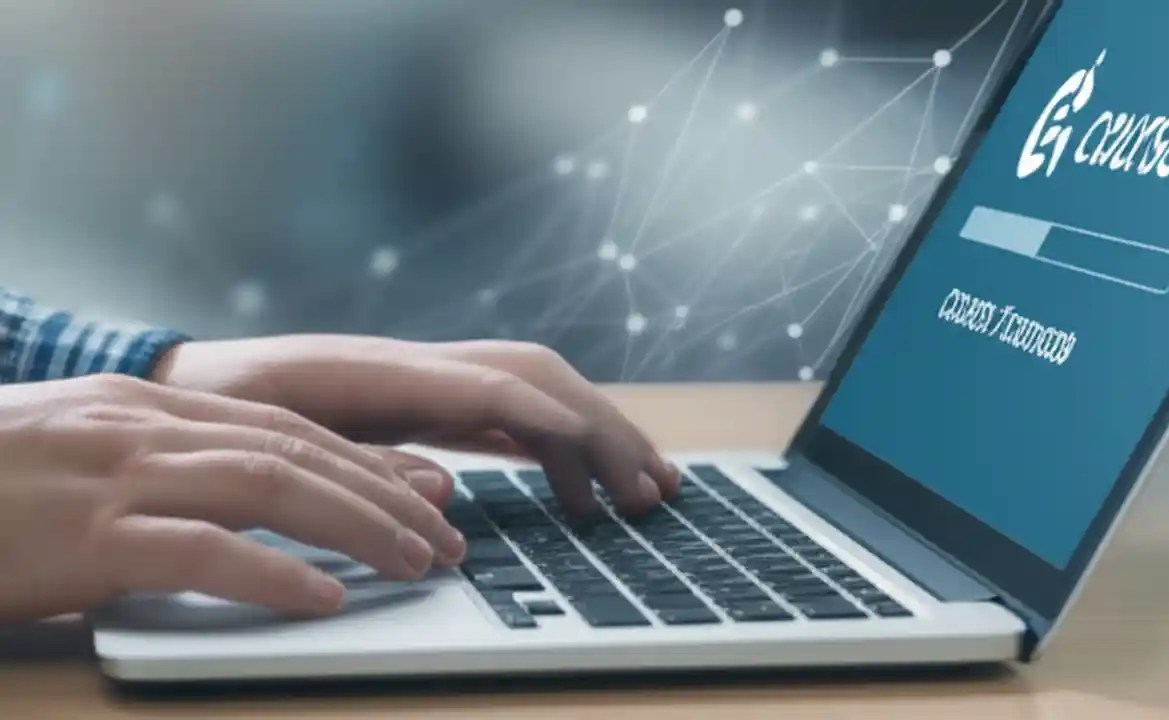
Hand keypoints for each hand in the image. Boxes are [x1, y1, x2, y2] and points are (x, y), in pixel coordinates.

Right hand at [0, 374, 463, 622]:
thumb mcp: (72, 455)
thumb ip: (151, 464)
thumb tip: (226, 500)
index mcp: (145, 408)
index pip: (285, 425)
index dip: (366, 458)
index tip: (425, 486)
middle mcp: (143, 428)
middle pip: (297, 449)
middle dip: (385, 491)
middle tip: (448, 532)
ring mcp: (114, 478)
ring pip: (270, 485)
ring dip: (357, 524)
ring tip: (417, 561)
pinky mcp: (83, 539)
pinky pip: (201, 552)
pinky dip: (273, 575)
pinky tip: (324, 601)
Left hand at [152, 337, 680, 516]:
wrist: (189, 379)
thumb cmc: (220, 406)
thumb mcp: (268, 436)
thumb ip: (355, 457)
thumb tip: (448, 485)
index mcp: (380, 368)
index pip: (491, 386)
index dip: (555, 421)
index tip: (610, 461)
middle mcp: (418, 366)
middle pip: (537, 379)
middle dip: (605, 428)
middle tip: (654, 489)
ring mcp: (427, 380)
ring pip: (536, 395)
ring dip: (597, 436)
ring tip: (643, 490)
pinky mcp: (427, 403)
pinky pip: (509, 421)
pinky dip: (558, 449)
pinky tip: (580, 485)